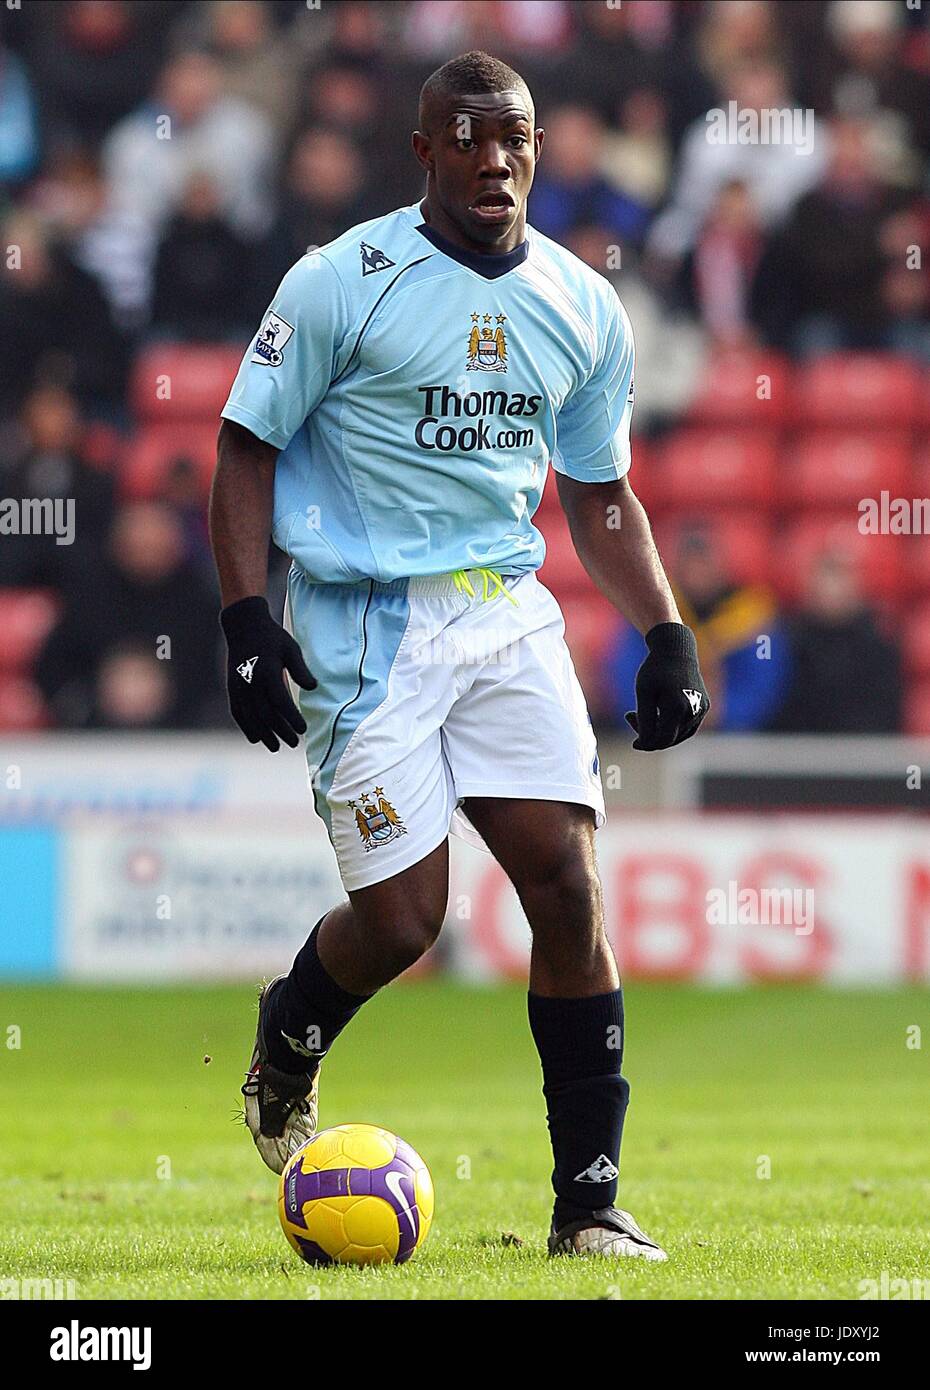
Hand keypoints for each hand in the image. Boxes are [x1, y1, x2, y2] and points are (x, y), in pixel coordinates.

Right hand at [220, 595, 315, 751]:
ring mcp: (239, 686)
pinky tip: (255, 738)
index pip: (281, 702)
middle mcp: (251, 682)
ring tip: (275, 747)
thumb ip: (300, 670)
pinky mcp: (231, 688)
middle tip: (294, 742)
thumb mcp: (291, 649)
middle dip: (281, 731)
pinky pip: (237, 712)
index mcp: (267, 672)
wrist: (243, 627)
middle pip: (266, 714)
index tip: (303, 729)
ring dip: (263, 734)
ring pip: (251, 717)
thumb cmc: (272, 638)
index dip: (292, 718)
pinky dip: (246, 727)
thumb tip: (313, 688)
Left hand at [625, 622, 708, 750]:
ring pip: (678, 734)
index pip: (660, 739)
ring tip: (643, 712)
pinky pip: (687, 726)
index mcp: (677, 708)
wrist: (677, 650)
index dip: (645, 743)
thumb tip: (644, 742)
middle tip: (632, 717)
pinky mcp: (704, 707)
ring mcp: (701, 710)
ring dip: (660, 730)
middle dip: (649, 735)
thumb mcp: (643, 693)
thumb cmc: (655, 670)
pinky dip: (672, 726)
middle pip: (669, 739)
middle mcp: (693, 712)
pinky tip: (658, 714)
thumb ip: (644, 719)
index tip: (633, 741)